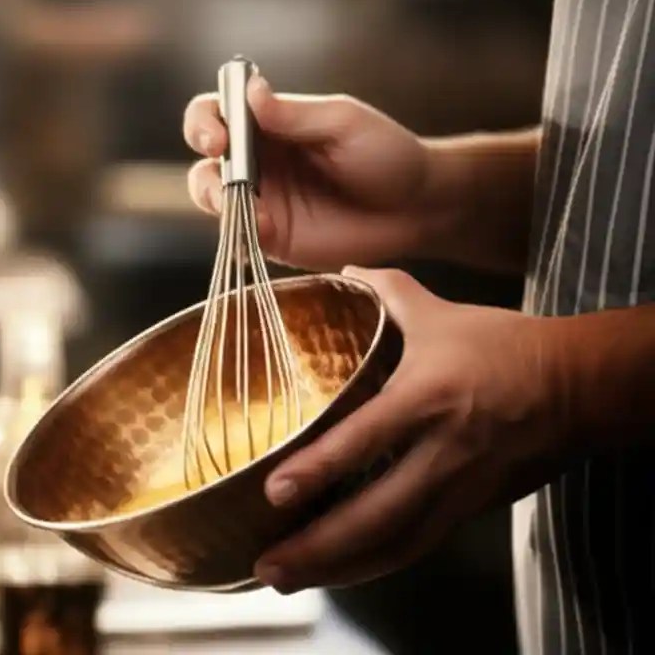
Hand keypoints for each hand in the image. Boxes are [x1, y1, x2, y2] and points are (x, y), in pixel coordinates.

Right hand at [184, 80, 435, 269]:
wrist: (417, 207)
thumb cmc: (387, 154)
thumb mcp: (344, 123)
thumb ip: (295, 113)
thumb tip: (250, 91)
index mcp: (268, 123)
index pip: (216, 112)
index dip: (205, 120)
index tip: (218, 133)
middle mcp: (256, 160)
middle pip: (203, 156)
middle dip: (203, 160)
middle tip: (222, 162)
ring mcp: (260, 200)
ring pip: (211, 196)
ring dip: (217, 198)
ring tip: (251, 205)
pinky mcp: (270, 237)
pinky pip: (238, 235)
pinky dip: (242, 232)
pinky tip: (268, 229)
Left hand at [252, 267, 572, 592]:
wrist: (582, 388)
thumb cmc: (507, 348)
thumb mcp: (443, 314)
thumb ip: (387, 292)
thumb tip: (345, 270)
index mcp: (427, 398)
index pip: (366, 439)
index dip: (320, 469)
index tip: (274, 492)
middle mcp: (442, 452)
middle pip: (377, 514)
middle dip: (318, 547)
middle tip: (267, 565)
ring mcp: (460, 489)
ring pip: (397, 544)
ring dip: (340, 568)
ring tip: (287, 578)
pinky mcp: (471, 510)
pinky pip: (417, 545)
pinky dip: (374, 563)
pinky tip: (337, 571)